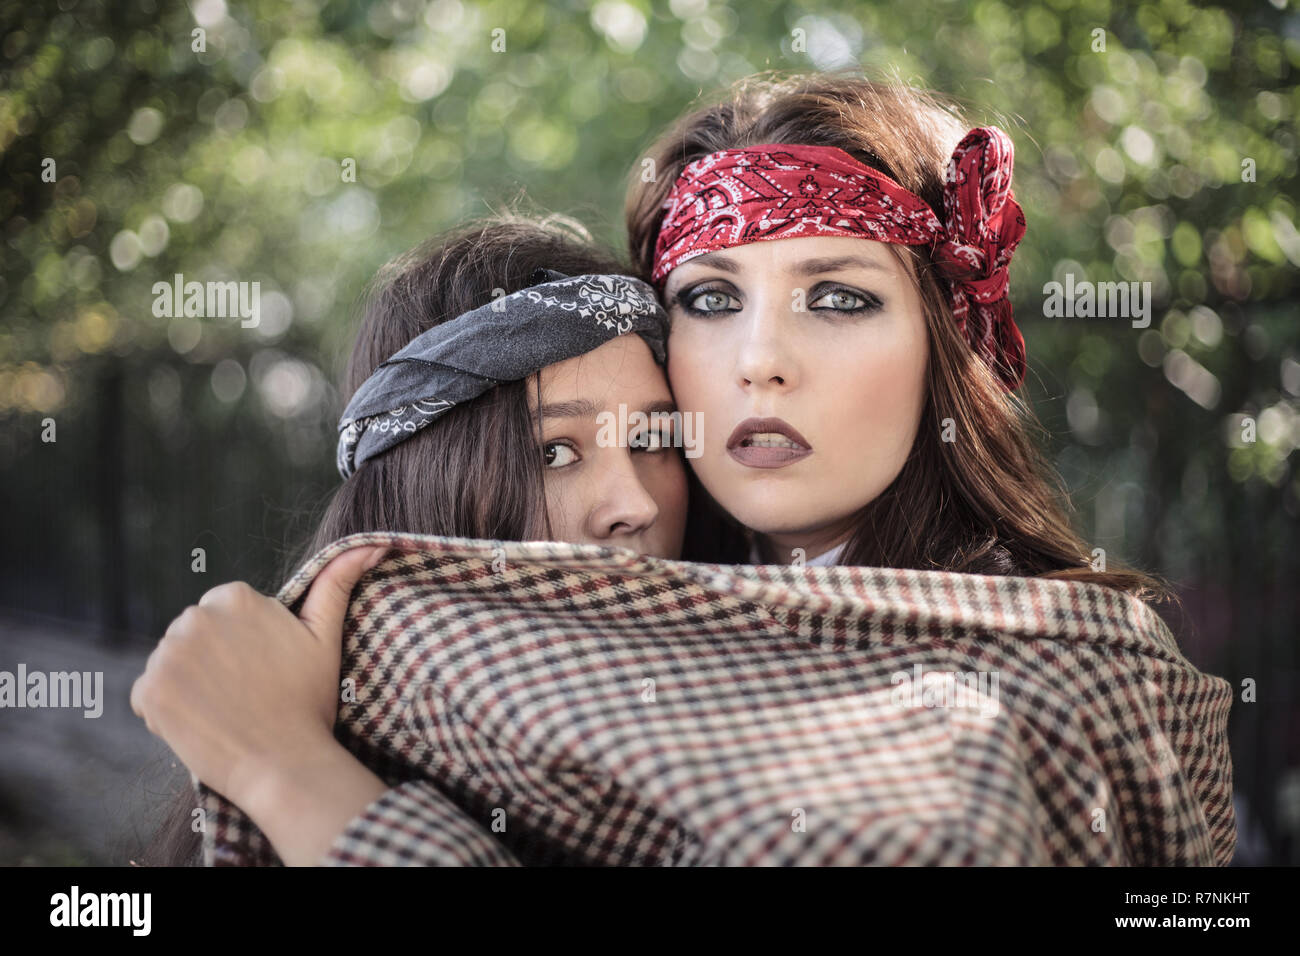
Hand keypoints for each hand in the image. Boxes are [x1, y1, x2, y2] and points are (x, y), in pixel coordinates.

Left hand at [130, 545, 388, 808]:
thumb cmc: (309, 701)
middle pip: (194, 635)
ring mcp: (167, 655)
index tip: (262, 669)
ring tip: (225, 708)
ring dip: (189, 683)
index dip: (242, 644)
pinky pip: (148, 694)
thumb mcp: (325, 636)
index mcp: (235, 597)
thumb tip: (372, 546)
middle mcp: (194, 617)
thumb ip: (336, 583)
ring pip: (172, 663)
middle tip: (245, 692)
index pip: (223, 614)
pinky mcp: (148, 690)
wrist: (284, 763)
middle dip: (212, 659)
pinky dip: (167, 710)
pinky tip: (201, 722)